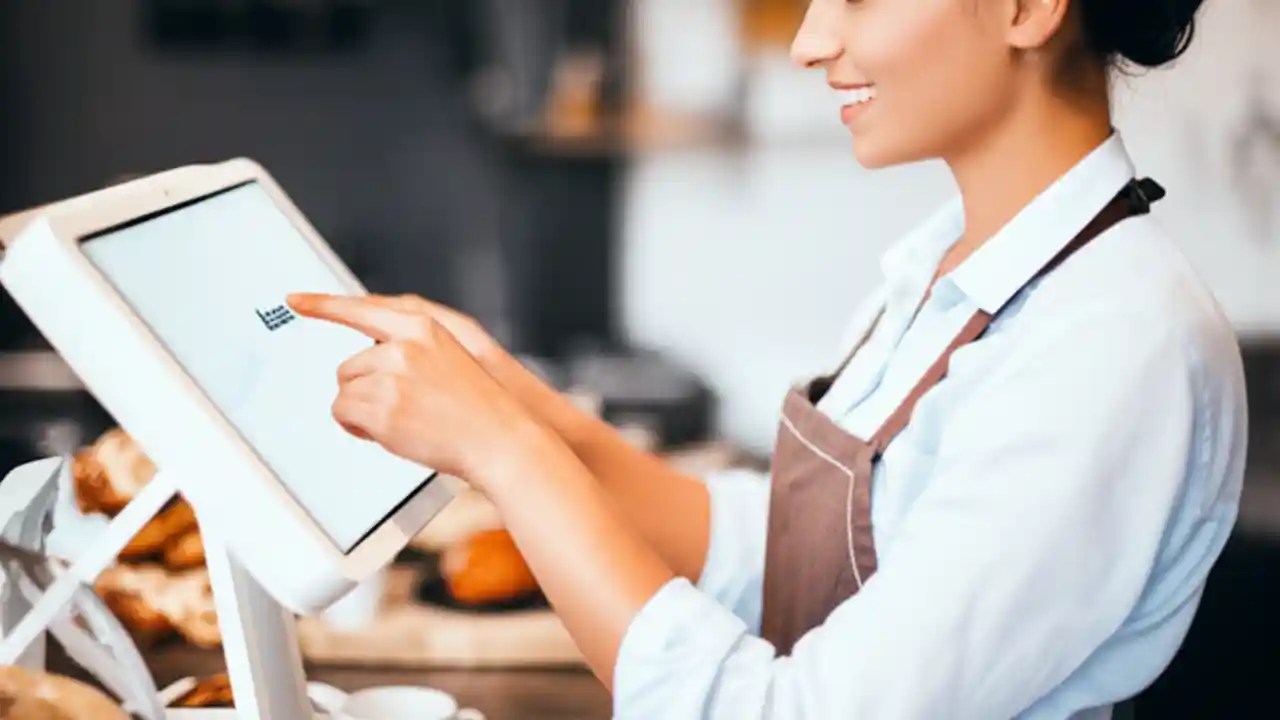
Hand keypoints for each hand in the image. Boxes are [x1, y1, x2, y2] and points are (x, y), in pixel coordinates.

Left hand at [287, 292, 547, 487]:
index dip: (324, 305)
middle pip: (349, 366)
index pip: (363, 309)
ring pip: (344, 391)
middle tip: (399, 409)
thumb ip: (409, 349)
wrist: (500, 439)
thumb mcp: (449, 358)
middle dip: (364, 391)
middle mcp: (404, 345)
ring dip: (362, 411)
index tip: (296, 300)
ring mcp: (393, 376)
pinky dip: (358, 428)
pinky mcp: (383, 407)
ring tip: (402, 422)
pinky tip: (392, 433)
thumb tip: (369, 357)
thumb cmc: (478, 408)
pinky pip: (344, 414)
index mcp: (422, 327)